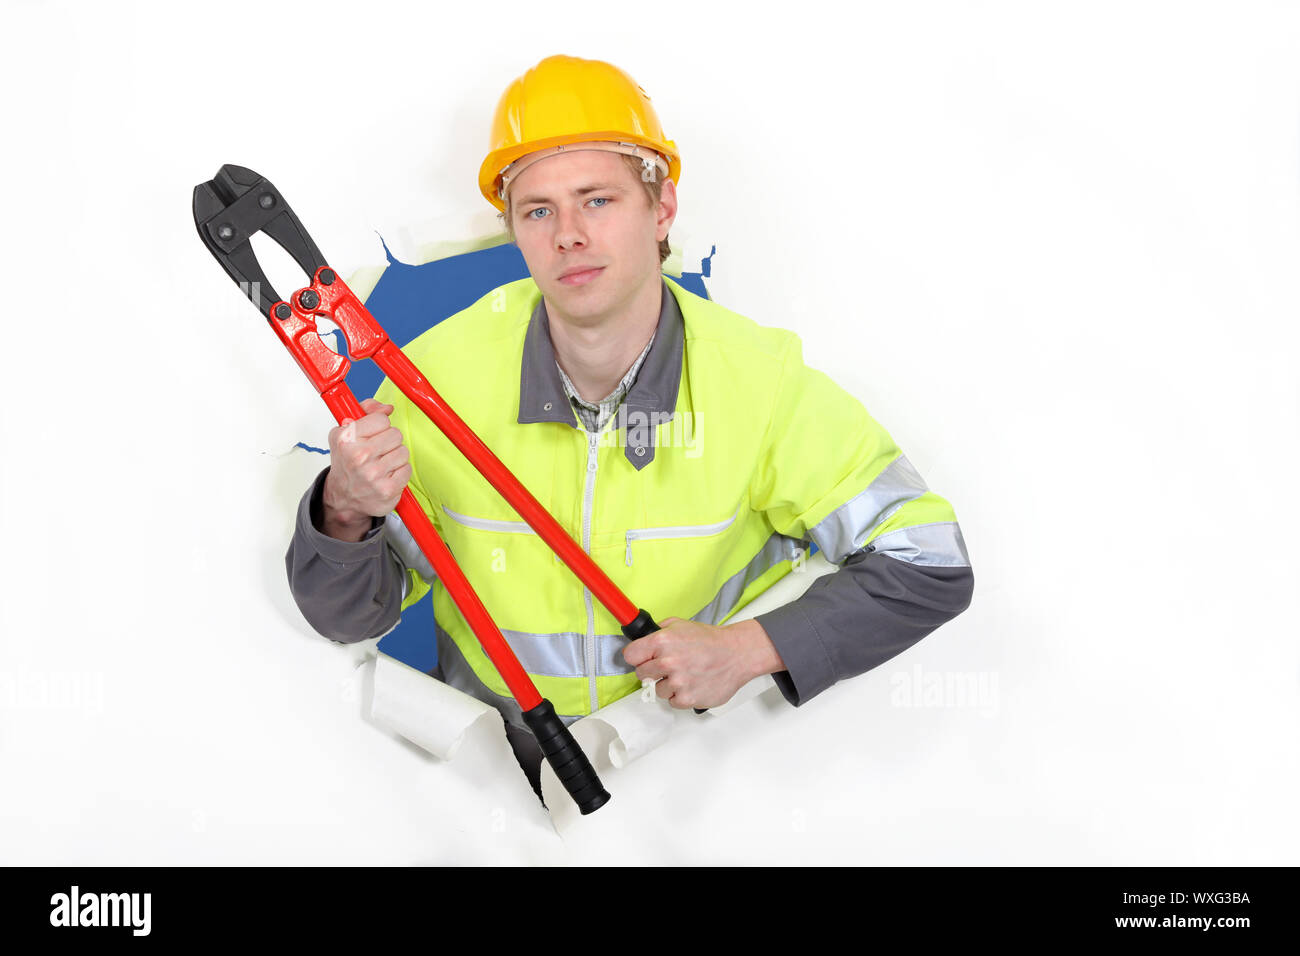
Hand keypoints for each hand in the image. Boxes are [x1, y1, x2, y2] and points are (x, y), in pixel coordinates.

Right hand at [321, 398, 410, 539]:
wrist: (343, 497)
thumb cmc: (346, 463)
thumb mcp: (344, 432)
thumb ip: (365, 411)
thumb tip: (387, 408)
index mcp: (346, 439)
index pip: (381, 419)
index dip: (379, 425)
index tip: (372, 434)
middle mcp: (358, 457)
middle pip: (396, 434)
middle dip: (388, 441)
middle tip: (376, 451)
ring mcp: (373, 475)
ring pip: (403, 452)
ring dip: (395, 457)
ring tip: (380, 464)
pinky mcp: (387, 490)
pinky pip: (407, 469)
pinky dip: (399, 472)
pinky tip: (386, 475)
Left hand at [622, 616, 768, 709]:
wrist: (737, 654)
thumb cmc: (711, 641)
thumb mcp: (681, 624)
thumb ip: (658, 631)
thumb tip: (642, 638)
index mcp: (662, 641)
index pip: (630, 656)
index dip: (637, 657)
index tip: (643, 658)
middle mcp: (668, 662)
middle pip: (641, 674)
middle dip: (653, 671)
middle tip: (668, 666)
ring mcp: (678, 682)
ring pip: (657, 690)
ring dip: (668, 685)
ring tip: (685, 674)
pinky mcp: (688, 699)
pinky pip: (672, 702)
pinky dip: (680, 695)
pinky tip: (692, 683)